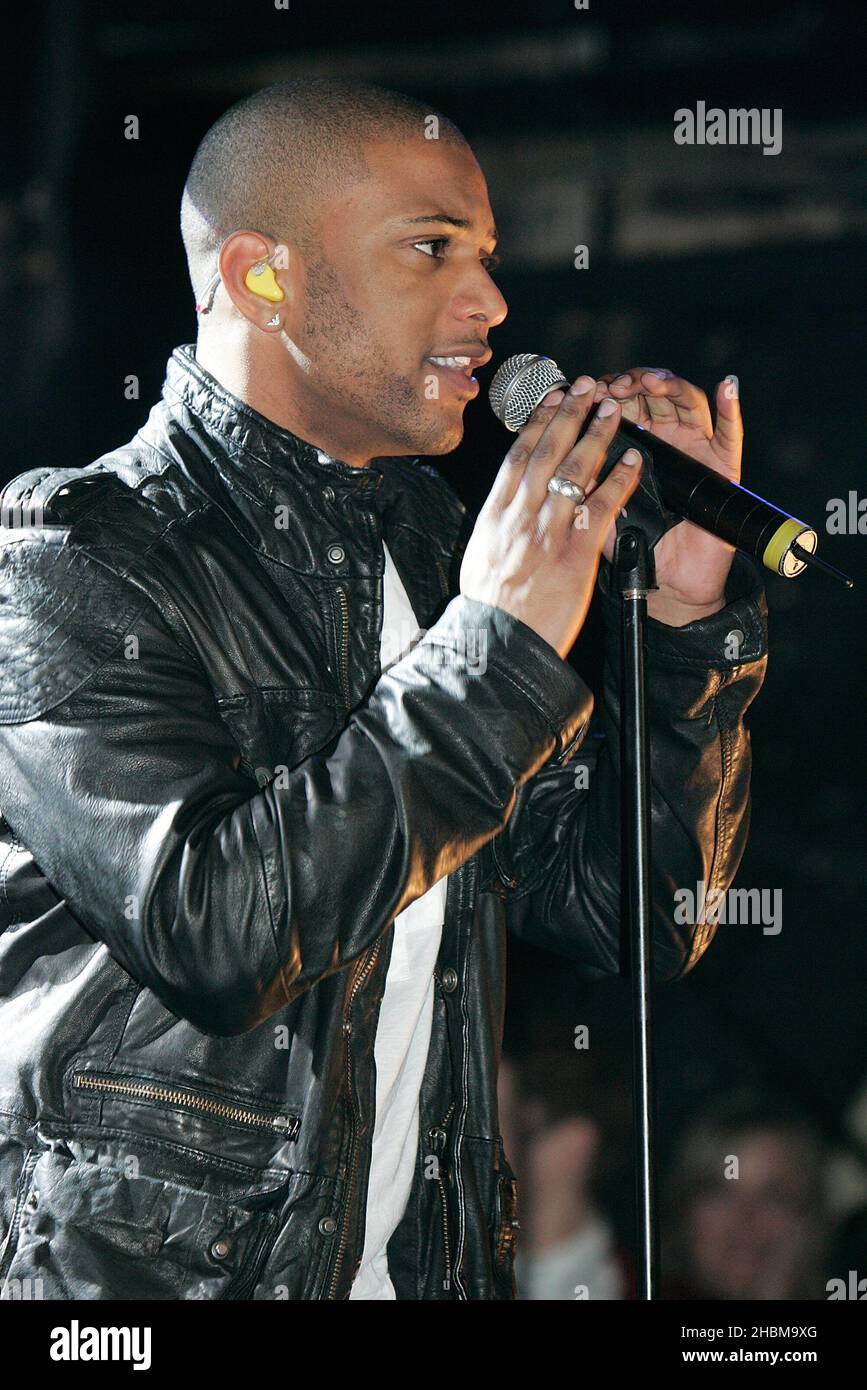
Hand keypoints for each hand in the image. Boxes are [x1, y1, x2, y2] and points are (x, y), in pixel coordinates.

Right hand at [461, 376, 641, 659]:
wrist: (500, 644)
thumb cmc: (490, 607)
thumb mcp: (481, 556)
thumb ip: (497, 524)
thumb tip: (506, 502)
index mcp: (496, 513)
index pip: (518, 454)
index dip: (537, 420)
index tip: (552, 396)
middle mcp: (521, 514)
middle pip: (548, 451)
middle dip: (569, 412)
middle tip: (588, 385)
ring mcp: (548, 532)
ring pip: (576, 470)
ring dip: (598, 433)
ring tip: (615, 408)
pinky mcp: (575, 553)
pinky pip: (602, 506)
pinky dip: (619, 478)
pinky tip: (634, 459)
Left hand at [593, 368, 742, 624]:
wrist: (668, 580)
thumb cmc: (632, 542)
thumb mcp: (597, 506)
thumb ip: (583, 478)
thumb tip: (556, 447)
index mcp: (633, 442)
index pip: (619, 403)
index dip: (603, 393)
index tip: (584, 393)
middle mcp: (665, 438)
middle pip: (651, 394)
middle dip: (632, 383)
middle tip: (613, 387)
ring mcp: (695, 447)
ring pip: (685, 401)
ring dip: (668, 385)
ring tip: (651, 383)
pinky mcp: (723, 465)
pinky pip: (730, 432)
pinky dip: (731, 406)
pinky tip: (727, 385)